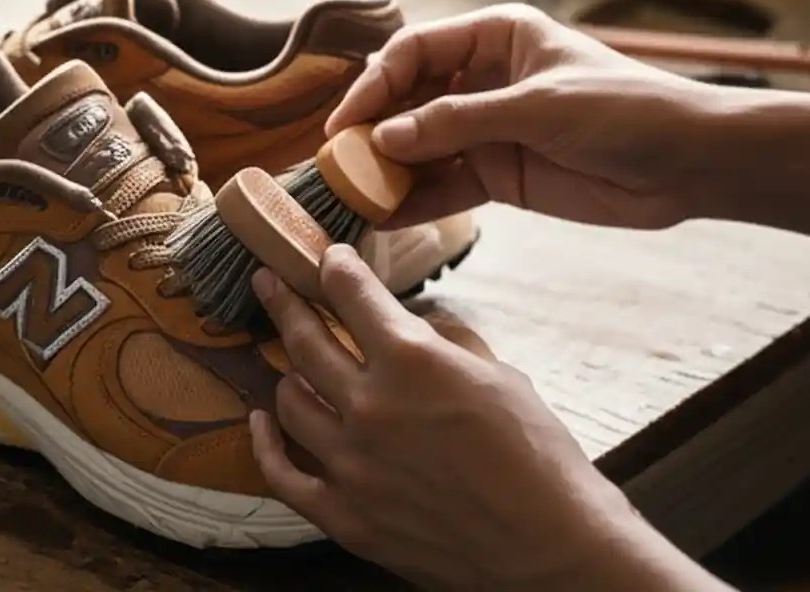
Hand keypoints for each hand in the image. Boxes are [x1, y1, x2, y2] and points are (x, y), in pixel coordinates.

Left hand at [249, 244, 730, 590]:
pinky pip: (281, 472)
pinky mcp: (343, 515)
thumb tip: (415, 326)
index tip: (328, 258)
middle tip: (268, 283)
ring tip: (289, 362)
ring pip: (289, 401)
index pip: (351, 295)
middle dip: (284, 301)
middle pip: (304, 340)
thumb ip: (445, 344)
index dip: (335, 267)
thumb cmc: (540, 460)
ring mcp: (350, 464)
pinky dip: (263, 442)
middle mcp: (370, 406)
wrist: (551, 551)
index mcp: (412, 361)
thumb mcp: (501, 377)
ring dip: (287, 373)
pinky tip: (258, 420)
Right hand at [327, 4, 740, 229]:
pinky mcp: (498, 176)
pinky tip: (384, 217)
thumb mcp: (537, 108)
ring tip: (351, 197)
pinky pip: (445, 187)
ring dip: (386, 171)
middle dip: (372, 132)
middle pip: (408, 102)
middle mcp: (483, 81)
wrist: (688, 164)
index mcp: (494, 39)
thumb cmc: (624, 110)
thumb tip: (384, 140)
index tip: (345, 123)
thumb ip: (457, 123)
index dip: (375, 85)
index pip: (414, 53)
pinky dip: (415, 202)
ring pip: (420, 148)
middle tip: (337, 165)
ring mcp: (487, 131)